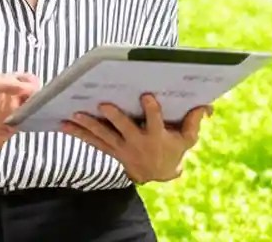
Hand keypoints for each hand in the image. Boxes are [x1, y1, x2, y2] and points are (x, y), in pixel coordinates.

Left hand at [61, 94, 211, 183]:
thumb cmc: (174, 150)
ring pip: (103, 136)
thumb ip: (194, 122)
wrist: (157, 175)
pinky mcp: (111, 150)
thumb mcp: (187, 139)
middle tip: (103, 105)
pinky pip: (93, 142)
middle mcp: (138, 143)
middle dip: (114, 117)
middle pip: (124, 129)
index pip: (155, 122)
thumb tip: (207, 106)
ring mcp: (122, 148)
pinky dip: (78, 133)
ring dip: (87, 125)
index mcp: (157, 137)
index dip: (152, 110)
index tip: (147, 96)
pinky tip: (64, 124)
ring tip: (73, 114)